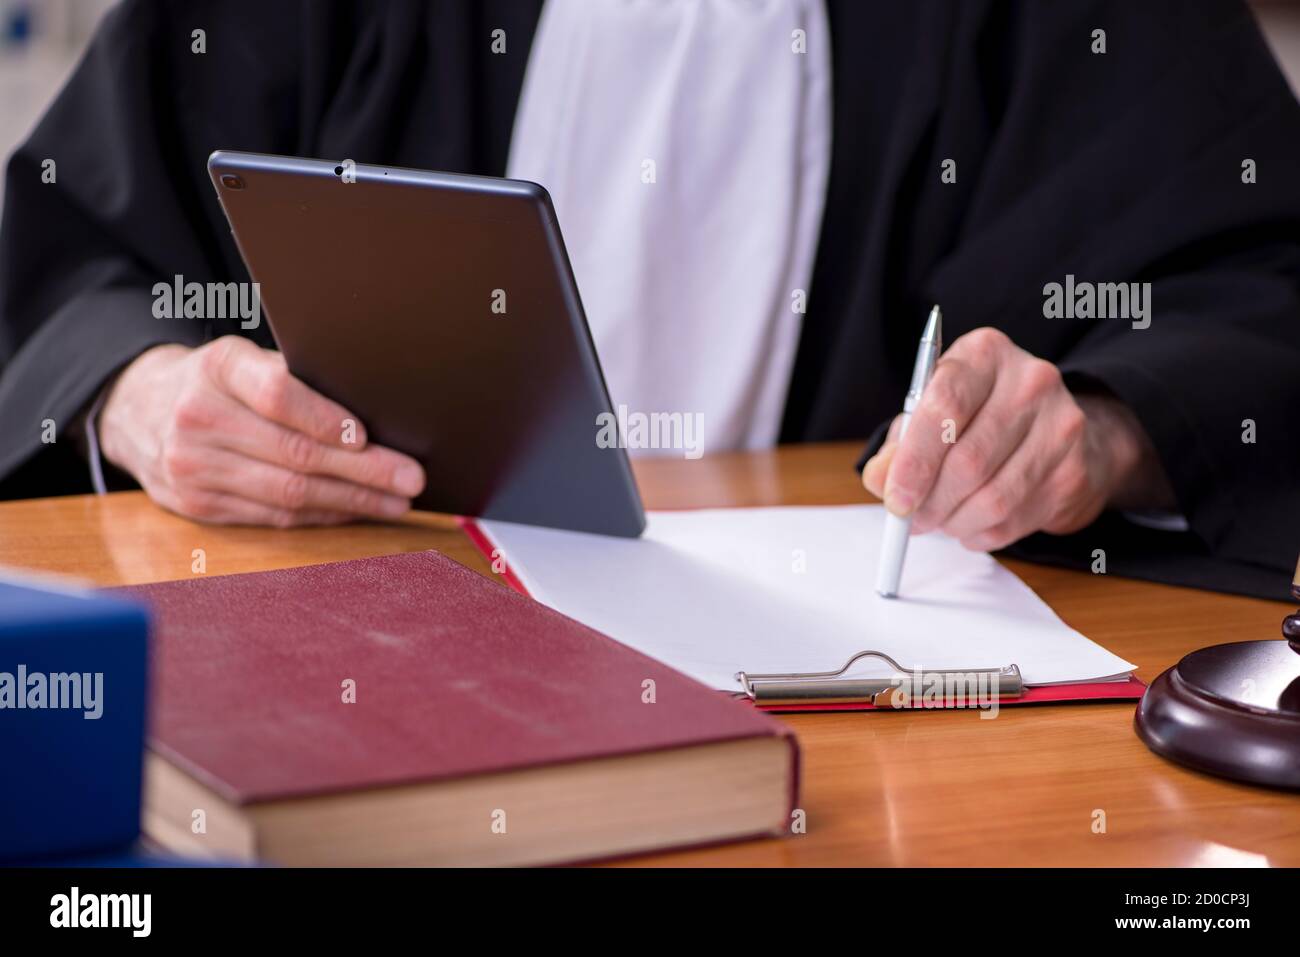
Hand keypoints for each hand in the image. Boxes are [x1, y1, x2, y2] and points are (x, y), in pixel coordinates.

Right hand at [99, 336, 425, 525]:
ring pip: (288, 493)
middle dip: (364, 470)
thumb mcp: (246, 358)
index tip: (368, 435)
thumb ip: (295, 377)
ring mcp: (192, 467)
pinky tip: (357, 509)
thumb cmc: (218, 382)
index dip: (326, 418)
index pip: (277, 395)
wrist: (138, 410)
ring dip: (353, 500)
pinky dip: (323, 515)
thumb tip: (374, 407)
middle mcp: (198, 417)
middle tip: (410, 477)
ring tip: (397, 500)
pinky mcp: (196, 505)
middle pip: (294, 453)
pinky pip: (274, 516)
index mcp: (218, 367)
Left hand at [862, 327, 1173, 550]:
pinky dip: (979, 532)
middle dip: (930, 503)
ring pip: (993, 499)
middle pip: (969, 461)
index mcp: (985, 354)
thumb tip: (880, 480)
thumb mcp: (931, 413)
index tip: (895, 498)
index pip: (945, 406)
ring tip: (938, 521)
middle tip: (910, 519)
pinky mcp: (1073, 472)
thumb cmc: (978, 416)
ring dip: (953, 522)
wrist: (1054, 428)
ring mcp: (1060, 426)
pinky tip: (969, 521)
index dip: (915, 461)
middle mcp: (1030, 382)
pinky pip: (1013, 520)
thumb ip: (900, 444)